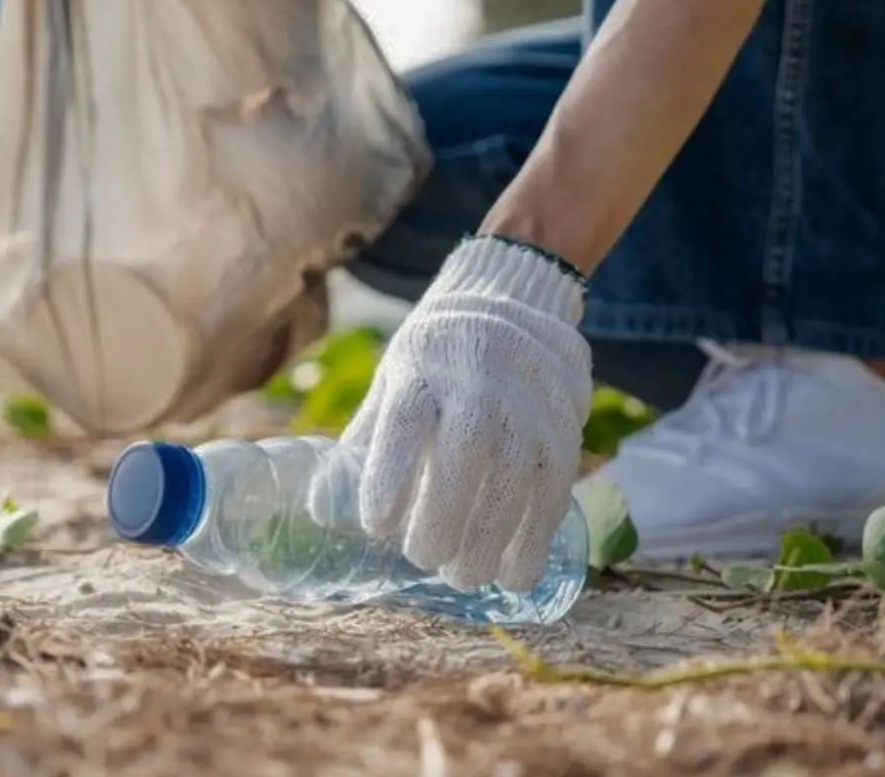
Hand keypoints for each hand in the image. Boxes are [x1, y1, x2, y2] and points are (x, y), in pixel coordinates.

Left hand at [342, 236, 591, 591]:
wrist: (513, 307)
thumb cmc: (436, 364)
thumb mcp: (393, 383)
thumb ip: (363, 445)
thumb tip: (320, 511)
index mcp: (422, 370)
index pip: (406, 418)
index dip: (391, 474)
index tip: (376, 526)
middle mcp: (478, 383)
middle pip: (466, 449)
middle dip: (445, 515)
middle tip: (424, 559)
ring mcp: (527, 405)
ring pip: (516, 474)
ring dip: (490, 536)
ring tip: (464, 578)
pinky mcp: (563, 429)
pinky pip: (554, 489)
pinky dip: (534, 538)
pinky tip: (513, 575)